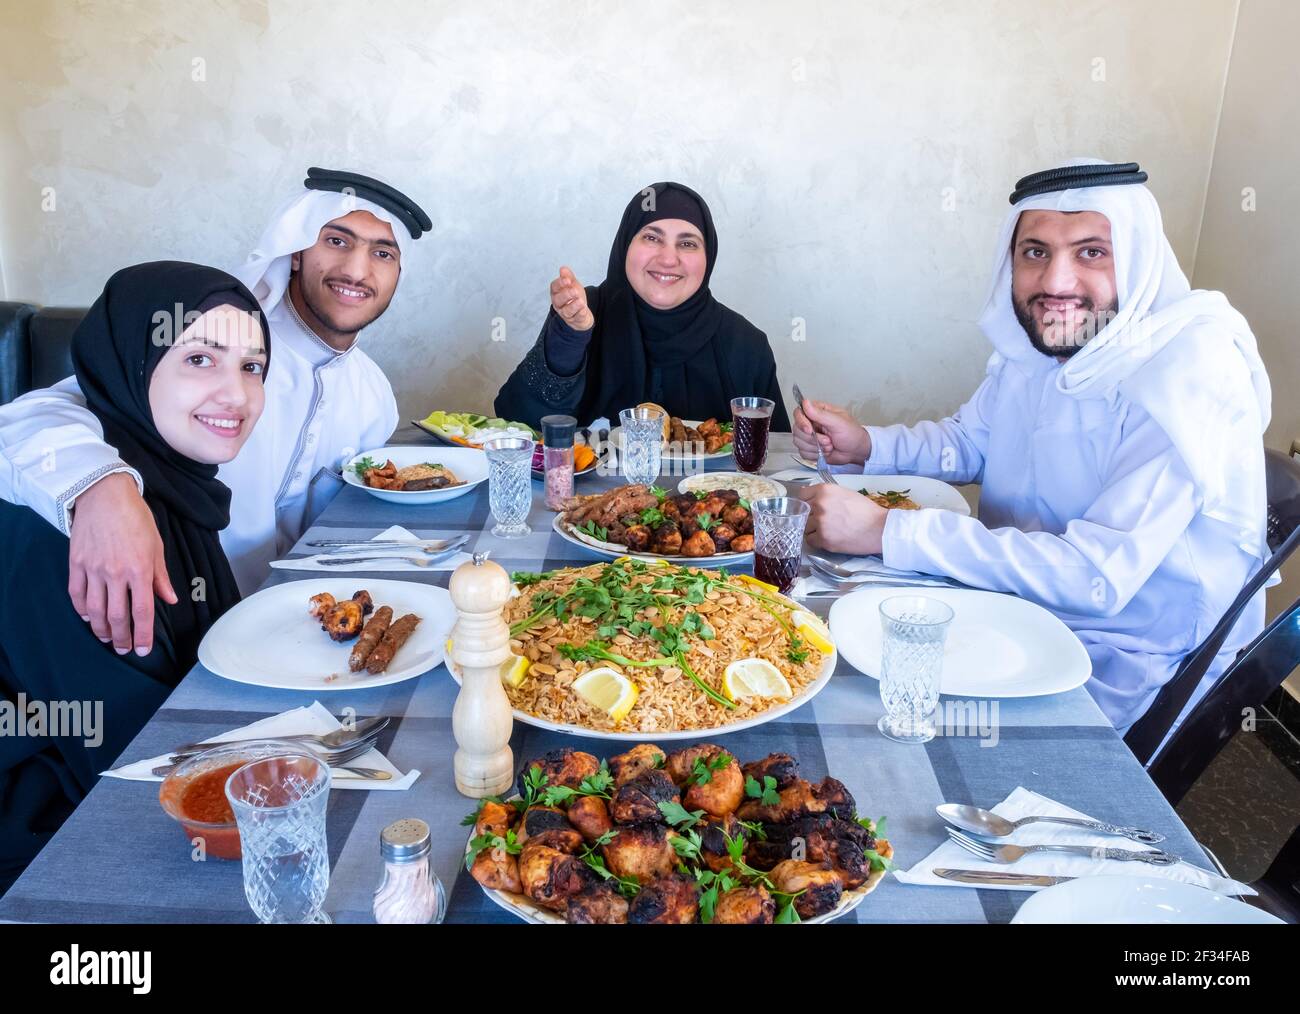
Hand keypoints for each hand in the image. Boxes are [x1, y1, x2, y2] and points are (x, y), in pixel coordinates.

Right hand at [67, 472, 176, 655]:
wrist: (104, 495)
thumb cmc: (135, 518)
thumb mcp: (156, 546)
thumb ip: (161, 577)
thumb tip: (170, 599)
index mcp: (139, 569)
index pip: (143, 611)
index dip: (144, 634)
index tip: (144, 649)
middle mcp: (115, 573)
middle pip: (118, 617)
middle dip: (122, 638)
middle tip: (125, 649)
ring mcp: (93, 569)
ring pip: (95, 611)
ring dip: (102, 630)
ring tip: (108, 639)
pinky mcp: (76, 563)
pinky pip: (77, 594)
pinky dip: (82, 610)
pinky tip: (89, 618)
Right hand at [549, 266, 593, 330]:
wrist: (581, 312)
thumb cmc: (574, 297)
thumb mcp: (572, 284)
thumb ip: (568, 277)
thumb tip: (563, 269)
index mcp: (556, 293)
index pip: (554, 287)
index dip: (560, 283)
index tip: (567, 280)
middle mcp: (559, 304)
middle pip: (558, 300)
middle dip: (566, 295)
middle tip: (575, 291)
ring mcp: (566, 313)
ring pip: (567, 311)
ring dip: (573, 305)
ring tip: (580, 301)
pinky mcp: (575, 320)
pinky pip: (576, 318)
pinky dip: (580, 313)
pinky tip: (583, 309)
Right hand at [793, 398, 871, 465]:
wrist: (856, 451)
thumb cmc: (852, 434)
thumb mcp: (838, 422)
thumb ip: (821, 414)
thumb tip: (806, 403)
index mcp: (818, 412)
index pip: (799, 412)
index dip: (801, 422)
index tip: (810, 430)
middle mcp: (811, 423)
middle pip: (797, 430)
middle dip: (813, 439)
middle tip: (828, 440)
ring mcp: (809, 437)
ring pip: (799, 442)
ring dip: (815, 447)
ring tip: (829, 445)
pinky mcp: (809, 448)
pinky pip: (803, 453)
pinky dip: (814, 455)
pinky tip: (825, 452)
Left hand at [799, 483, 888, 555]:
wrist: (879, 528)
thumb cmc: (866, 511)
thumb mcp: (845, 493)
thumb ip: (827, 495)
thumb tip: (813, 499)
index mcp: (825, 490)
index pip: (802, 495)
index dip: (806, 502)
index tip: (809, 507)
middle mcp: (820, 504)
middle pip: (802, 511)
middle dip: (810, 516)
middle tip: (822, 520)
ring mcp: (820, 522)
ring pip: (804, 526)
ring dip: (812, 529)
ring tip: (828, 529)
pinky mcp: (823, 539)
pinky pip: (810, 540)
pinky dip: (817, 540)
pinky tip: (828, 537)